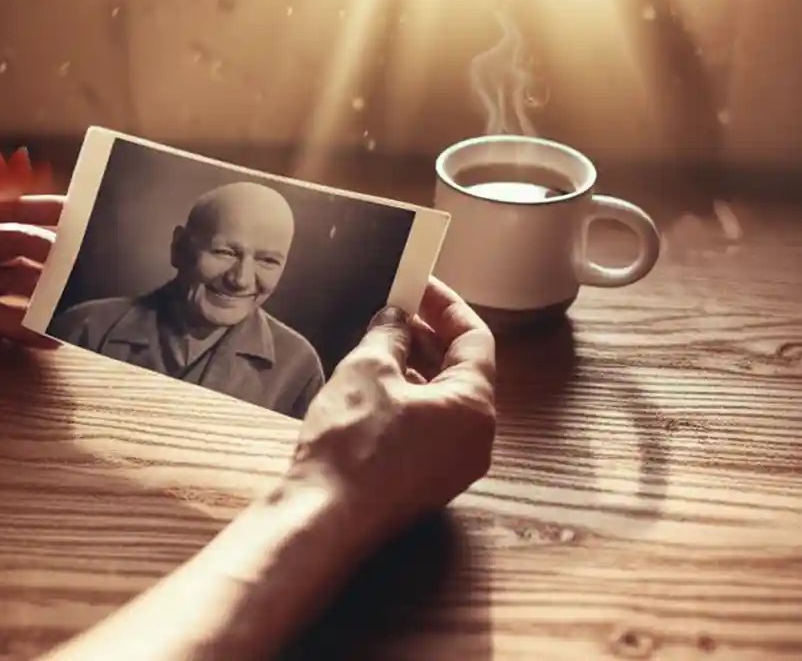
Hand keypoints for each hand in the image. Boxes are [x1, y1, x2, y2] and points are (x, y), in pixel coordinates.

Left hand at [0, 195, 63, 381]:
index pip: (1, 214)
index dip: (35, 211)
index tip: (70, 211)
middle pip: (17, 249)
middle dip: (48, 252)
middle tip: (82, 258)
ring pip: (19, 285)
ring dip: (46, 290)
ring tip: (77, 295)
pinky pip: (10, 322)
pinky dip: (32, 328)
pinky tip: (56, 333)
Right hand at [289, 277, 496, 532]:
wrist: (326, 516)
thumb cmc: (351, 446)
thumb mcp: (367, 370)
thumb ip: (388, 335)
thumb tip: (395, 319)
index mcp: (474, 408)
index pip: (475, 339)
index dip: (446, 307)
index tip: (421, 284)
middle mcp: (475, 439)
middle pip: (463, 371)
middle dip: (429, 336)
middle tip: (396, 308)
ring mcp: (452, 466)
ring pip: (443, 401)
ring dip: (416, 369)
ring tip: (378, 344)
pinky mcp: (426, 483)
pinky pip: (429, 429)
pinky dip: (409, 401)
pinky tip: (373, 388)